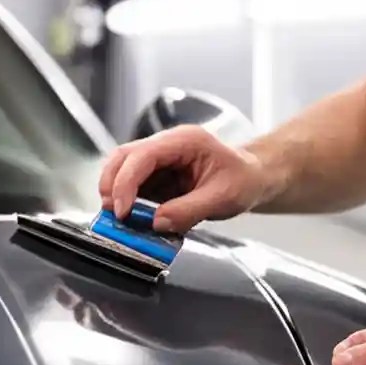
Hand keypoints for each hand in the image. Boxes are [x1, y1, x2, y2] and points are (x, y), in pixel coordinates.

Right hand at [99, 125, 269, 232]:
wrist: (254, 178)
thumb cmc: (243, 180)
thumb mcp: (223, 198)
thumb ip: (188, 211)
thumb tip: (155, 223)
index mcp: (183, 141)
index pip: (142, 155)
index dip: (125, 182)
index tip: (122, 210)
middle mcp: (167, 145)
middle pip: (124, 157)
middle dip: (112, 185)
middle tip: (111, 214)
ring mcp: (161, 160)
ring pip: (124, 171)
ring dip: (118, 195)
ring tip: (121, 220)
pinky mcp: (160, 176)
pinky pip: (137, 187)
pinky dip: (131, 204)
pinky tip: (136, 220)